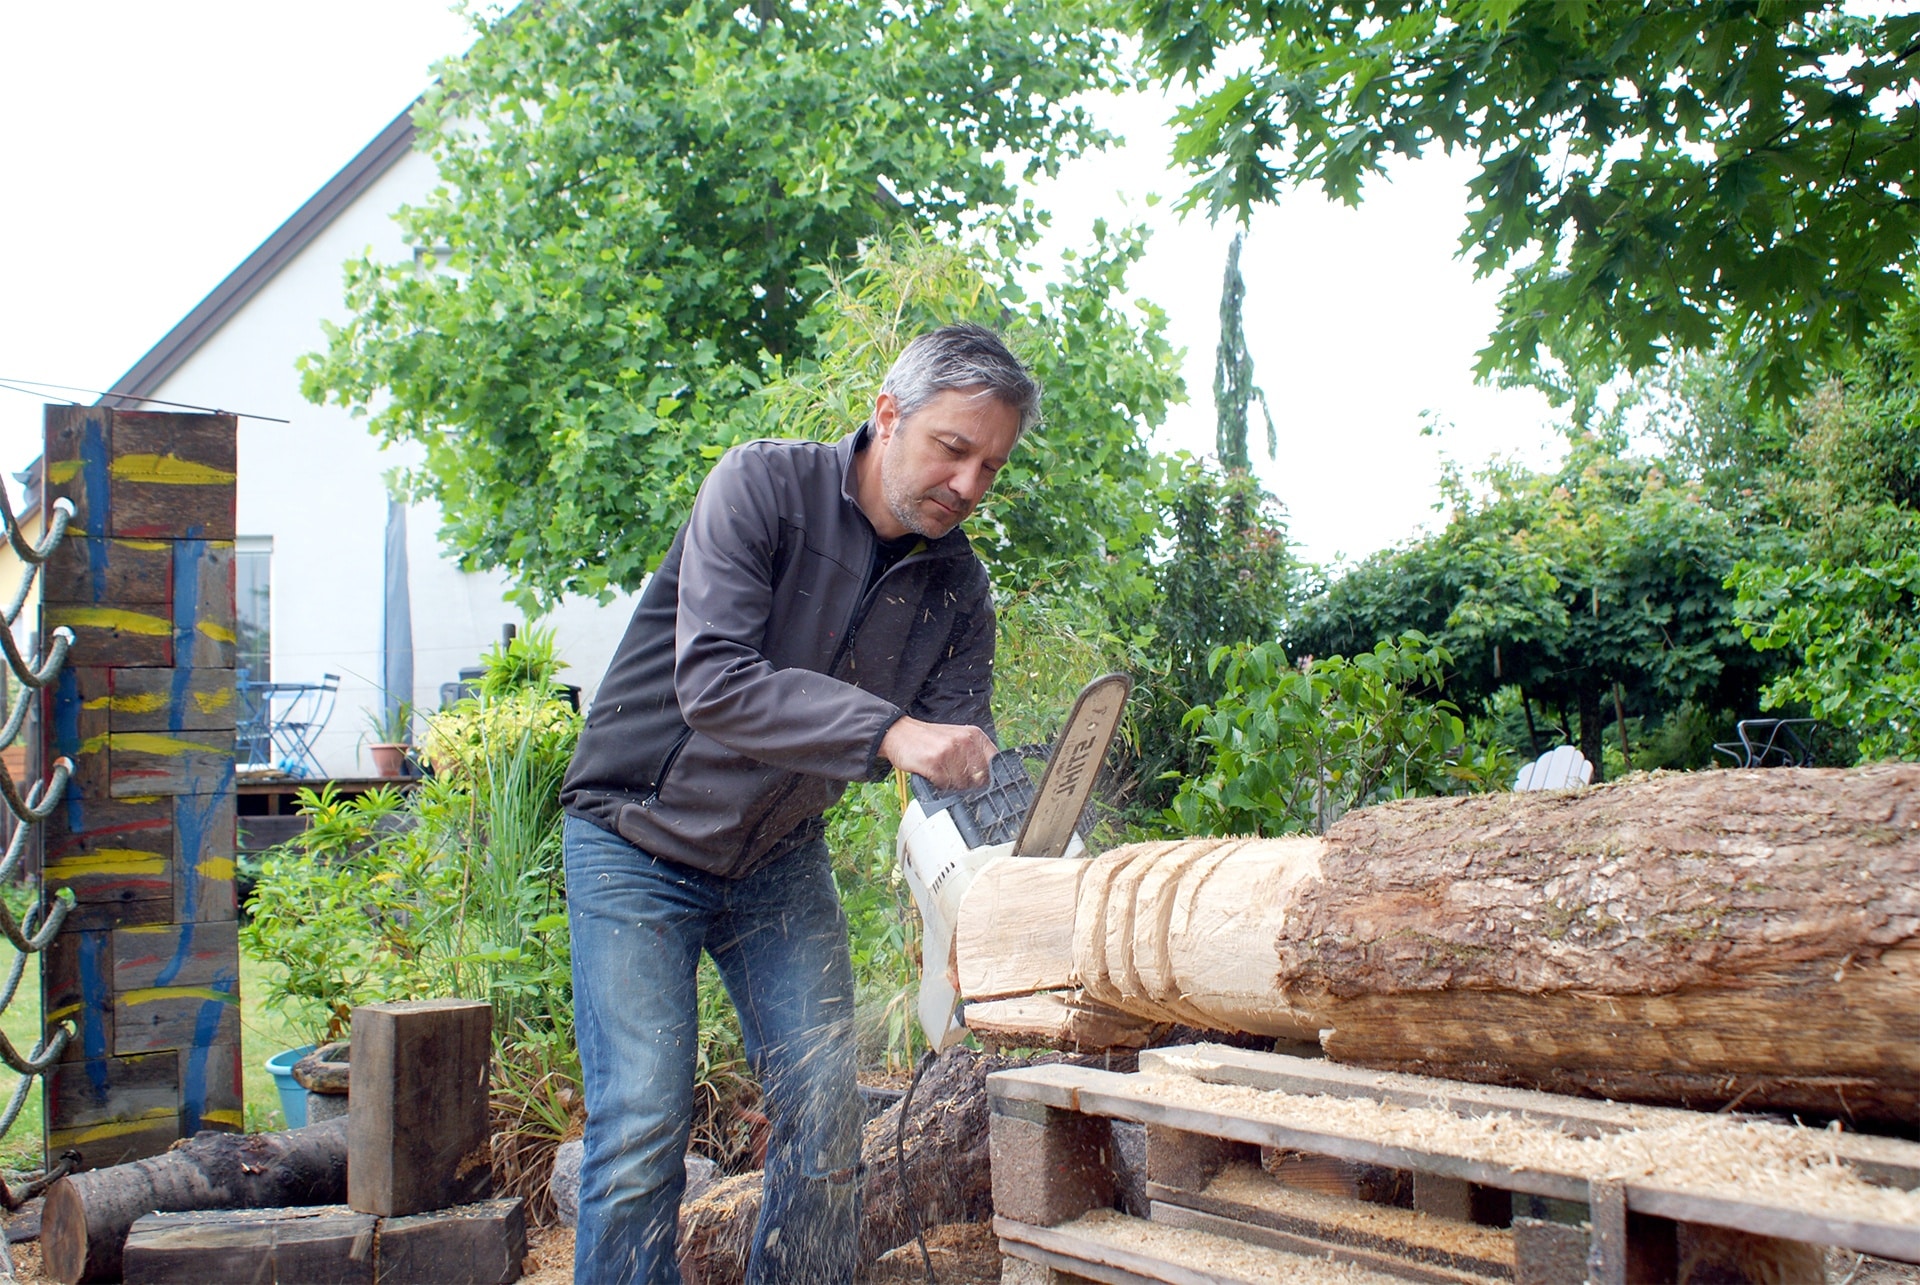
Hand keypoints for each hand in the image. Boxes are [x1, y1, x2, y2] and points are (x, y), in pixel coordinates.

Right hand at [881, 716, 996, 791]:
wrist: (899, 733)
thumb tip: (987, 781)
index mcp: (974, 735)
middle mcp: (965, 740)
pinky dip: (938, 785)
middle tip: (952, 777)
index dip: (989, 778)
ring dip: (951, 785)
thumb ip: (974, 755)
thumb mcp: (957, 739)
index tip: (981, 784)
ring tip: (940, 773)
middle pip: (979, 778)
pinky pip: (944, 785)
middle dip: (968, 784)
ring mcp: (950, 750)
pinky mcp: (935, 761)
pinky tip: (930, 774)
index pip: (994, 763)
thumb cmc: (929, 741)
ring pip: (962, 784)